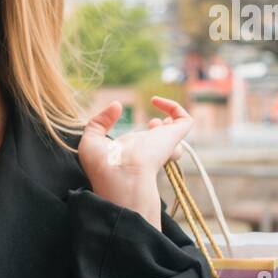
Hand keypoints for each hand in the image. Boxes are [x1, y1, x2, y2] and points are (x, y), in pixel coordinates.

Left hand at [79, 96, 193, 228]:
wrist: (122, 176)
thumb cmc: (104, 166)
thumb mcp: (92, 141)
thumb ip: (100, 122)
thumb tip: (116, 104)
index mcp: (133, 155)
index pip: (146, 147)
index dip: (146, 134)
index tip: (138, 124)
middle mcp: (149, 151)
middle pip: (164, 143)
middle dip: (163, 128)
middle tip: (153, 123)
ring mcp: (162, 144)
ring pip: (177, 137)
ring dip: (174, 124)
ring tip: (157, 120)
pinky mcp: (172, 137)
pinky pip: (186, 121)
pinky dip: (174, 107)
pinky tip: (154, 101)